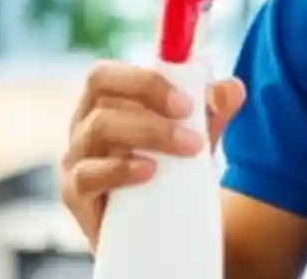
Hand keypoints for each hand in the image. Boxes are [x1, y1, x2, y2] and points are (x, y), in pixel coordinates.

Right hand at [59, 60, 246, 248]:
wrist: (159, 231)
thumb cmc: (171, 172)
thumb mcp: (196, 138)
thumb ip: (213, 112)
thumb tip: (232, 88)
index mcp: (105, 103)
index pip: (107, 74)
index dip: (144, 80)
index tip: (187, 101)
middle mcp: (83, 125)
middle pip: (100, 93)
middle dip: (148, 98)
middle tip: (189, 118)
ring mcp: (75, 159)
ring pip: (98, 129)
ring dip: (148, 133)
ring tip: (188, 148)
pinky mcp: (75, 196)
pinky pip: (87, 176)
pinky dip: (120, 170)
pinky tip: (150, 171)